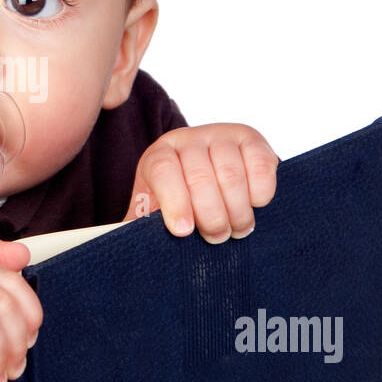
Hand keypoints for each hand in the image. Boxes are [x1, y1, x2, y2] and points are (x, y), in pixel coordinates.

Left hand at [122, 124, 279, 242]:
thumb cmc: (181, 208)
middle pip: (199, 176)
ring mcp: (222, 135)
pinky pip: (261, 165)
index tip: (183, 232)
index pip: (163, 171)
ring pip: (231, 174)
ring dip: (237, 211)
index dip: (174, 202)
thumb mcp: (157, 216)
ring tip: (237, 230)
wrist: (215, 184)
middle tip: (217, 238)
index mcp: (159, 155)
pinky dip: (260, 192)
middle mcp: (189, 139)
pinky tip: (255, 206)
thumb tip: (121, 247)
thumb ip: (141, 231)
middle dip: (211, 216)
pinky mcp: (252, 139)